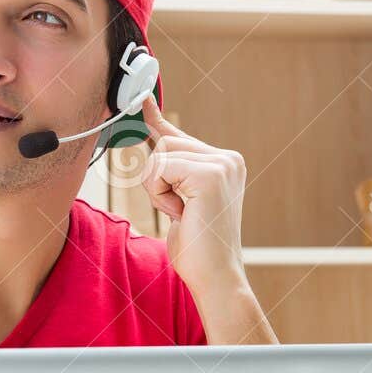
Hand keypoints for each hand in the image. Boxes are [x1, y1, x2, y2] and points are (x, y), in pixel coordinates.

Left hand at [138, 95, 248, 296]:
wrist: (215, 275)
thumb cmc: (197, 245)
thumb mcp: (179, 199)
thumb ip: (169, 168)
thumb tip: (149, 136)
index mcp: (224, 162)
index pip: (178, 136)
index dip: (155, 119)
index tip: (143, 97)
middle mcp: (228, 158)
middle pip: (164, 143)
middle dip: (157, 179)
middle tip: (179, 209)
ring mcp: (222, 164)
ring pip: (160, 154)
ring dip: (158, 188)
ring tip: (182, 212)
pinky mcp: (210, 174)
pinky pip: (160, 168)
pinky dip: (160, 194)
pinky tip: (182, 213)